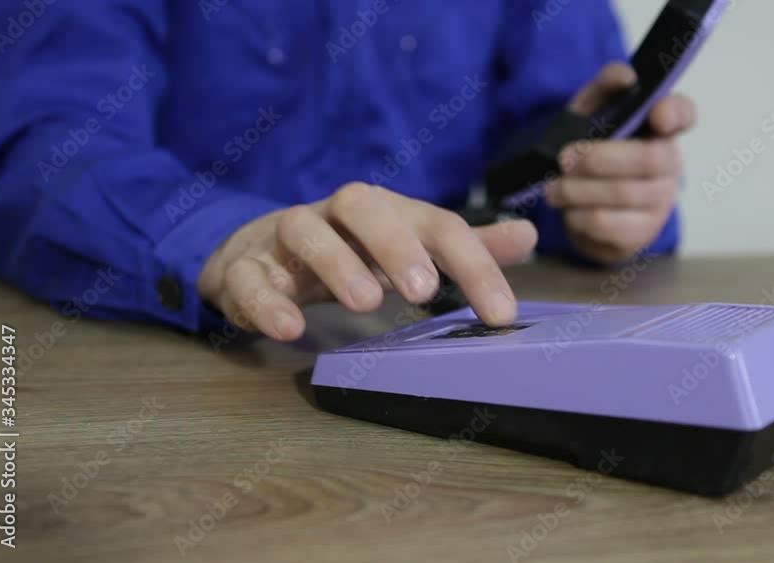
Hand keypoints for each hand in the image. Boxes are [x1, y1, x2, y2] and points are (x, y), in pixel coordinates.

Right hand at [197, 183, 537, 340]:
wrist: (259, 253)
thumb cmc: (350, 251)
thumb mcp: (407, 247)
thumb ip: (462, 247)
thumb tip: (529, 233)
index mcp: (386, 212)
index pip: (437, 224)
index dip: (473, 265)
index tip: (502, 314)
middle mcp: (336, 215)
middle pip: (362, 204)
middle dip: (394, 243)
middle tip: (424, 290)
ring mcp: (286, 238)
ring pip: (303, 229)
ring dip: (334, 262)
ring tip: (363, 304)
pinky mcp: (244, 268)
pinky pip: (248, 276)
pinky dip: (266, 301)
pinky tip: (289, 330)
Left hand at [547, 63, 695, 264]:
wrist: (582, 204)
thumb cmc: (593, 150)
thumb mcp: (591, 114)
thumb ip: (606, 89)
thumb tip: (624, 75)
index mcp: (661, 129)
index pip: (684, 114)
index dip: (676, 113)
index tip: (657, 113)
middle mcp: (670, 165)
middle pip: (648, 160)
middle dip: (601, 158)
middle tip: (564, 157)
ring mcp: (659, 202)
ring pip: (624, 195)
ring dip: (580, 190)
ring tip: (553, 188)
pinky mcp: (641, 233)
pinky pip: (610, 225)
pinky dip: (580, 216)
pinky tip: (566, 209)